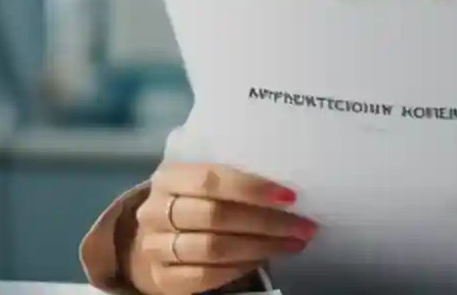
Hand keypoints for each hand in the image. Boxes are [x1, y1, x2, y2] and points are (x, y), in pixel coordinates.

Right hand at [127, 162, 317, 294]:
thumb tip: (285, 192)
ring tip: (292, 244)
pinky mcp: (162, 278)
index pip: (211, 180)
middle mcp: (156, 211)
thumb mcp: (201, 184)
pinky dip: (238, 269)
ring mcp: (155, 247)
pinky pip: (205, 276)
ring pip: (213, 248)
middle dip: (267, 222)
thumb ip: (231, 182)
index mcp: (169, 177)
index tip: (290, 197)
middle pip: (216, 216)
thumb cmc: (191, 203)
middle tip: (303, 226)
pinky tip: (262, 261)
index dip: (252, 188)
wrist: (153, 240)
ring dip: (261, 247)